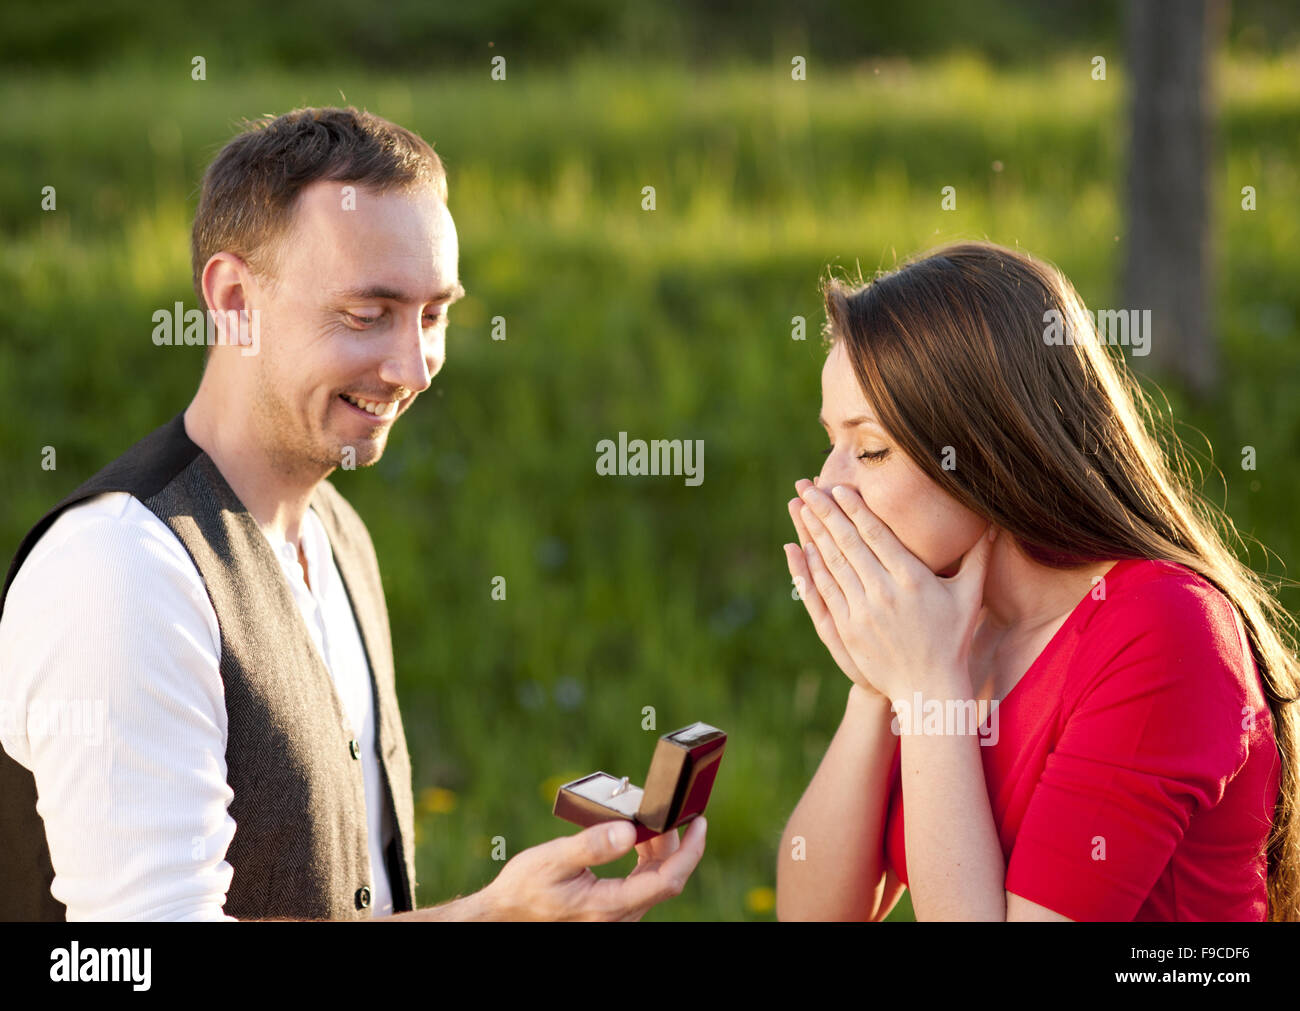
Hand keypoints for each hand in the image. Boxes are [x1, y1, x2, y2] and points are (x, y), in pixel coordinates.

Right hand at [481, 816, 706, 920]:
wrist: (506, 914)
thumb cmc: (524, 887)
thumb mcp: (553, 860)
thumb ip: (592, 845)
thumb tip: (629, 831)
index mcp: (609, 906)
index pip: (668, 880)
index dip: (690, 851)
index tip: (700, 822)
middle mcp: (620, 916)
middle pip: (666, 878)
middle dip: (675, 842)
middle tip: (671, 809)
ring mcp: (618, 915)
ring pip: (654, 880)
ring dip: (659, 848)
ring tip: (650, 818)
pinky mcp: (613, 909)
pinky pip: (642, 883)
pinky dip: (645, 857)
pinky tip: (638, 838)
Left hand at [791, 481, 994, 700]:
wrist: (929, 688)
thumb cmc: (953, 639)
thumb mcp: (971, 596)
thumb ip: (978, 557)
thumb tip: (994, 525)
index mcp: (913, 578)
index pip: (876, 534)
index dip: (855, 508)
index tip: (838, 487)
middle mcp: (884, 592)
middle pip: (848, 542)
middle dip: (825, 511)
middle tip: (807, 487)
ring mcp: (863, 611)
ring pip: (833, 563)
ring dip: (814, 532)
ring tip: (802, 507)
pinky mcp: (848, 630)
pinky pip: (826, 591)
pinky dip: (812, 568)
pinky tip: (802, 547)